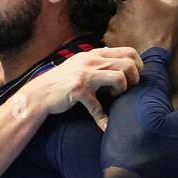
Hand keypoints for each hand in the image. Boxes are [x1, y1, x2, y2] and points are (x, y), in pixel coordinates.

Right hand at [25, 47, 141, 128]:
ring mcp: (84, 74)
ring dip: (122, 90)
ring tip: (115, 97)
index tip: (135, 77)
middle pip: (127, 64)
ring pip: (119, 77)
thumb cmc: (61, 81)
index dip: (138, 65)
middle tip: (128, 89)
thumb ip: (95, 60)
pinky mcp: (78, 90)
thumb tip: (111, 55)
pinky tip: (104, 126)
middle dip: (134, 78)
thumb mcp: (79, 64)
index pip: (127, 51)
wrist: (39, 93)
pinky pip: (97, 106)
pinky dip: (103, 118)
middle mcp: (91, 60)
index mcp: (94, 54)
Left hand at [105, 0, 177, 53]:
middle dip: (136, 17)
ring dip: (127, 27)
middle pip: (130, 10)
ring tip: (138, 37)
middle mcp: (123, 6)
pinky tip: (131, 43)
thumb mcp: (176, 7)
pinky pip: (114, 35)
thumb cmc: (164, 31)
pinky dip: (121, 39)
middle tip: (146, 29)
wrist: (152, 54)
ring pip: (120, 22)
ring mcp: (114, 21)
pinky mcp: (109, 35)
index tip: (152, 19)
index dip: (148, 10)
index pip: (142, 0)